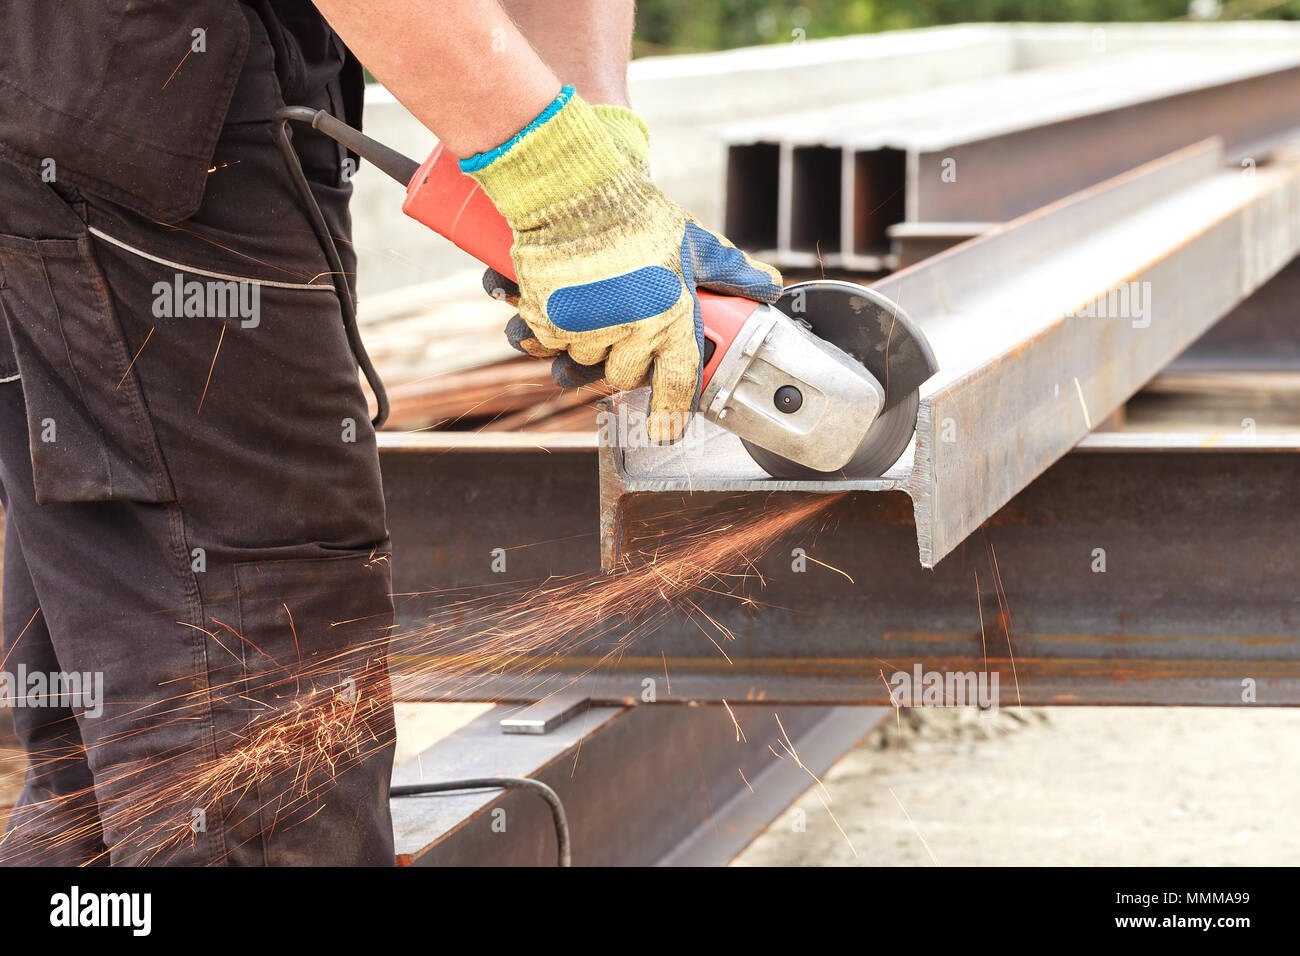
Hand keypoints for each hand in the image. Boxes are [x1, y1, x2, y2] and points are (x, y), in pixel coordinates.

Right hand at [465, 88, 781, 440]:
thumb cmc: (635, 214)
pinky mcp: (545, 320)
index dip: (671, 412)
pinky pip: (547, 344)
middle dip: (625, 362)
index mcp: (670, 316)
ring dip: (586, 342)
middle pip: (624, 378)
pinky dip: (550, 328)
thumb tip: (771, 288)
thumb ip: (732, 272)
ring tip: (590, 305)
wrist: (573, 189)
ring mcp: (584, 328)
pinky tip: (560, 300)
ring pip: (583, 361)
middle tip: (624, 330)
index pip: (676, 381)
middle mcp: (628, 330)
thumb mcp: (695, 242)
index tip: (668, 430)